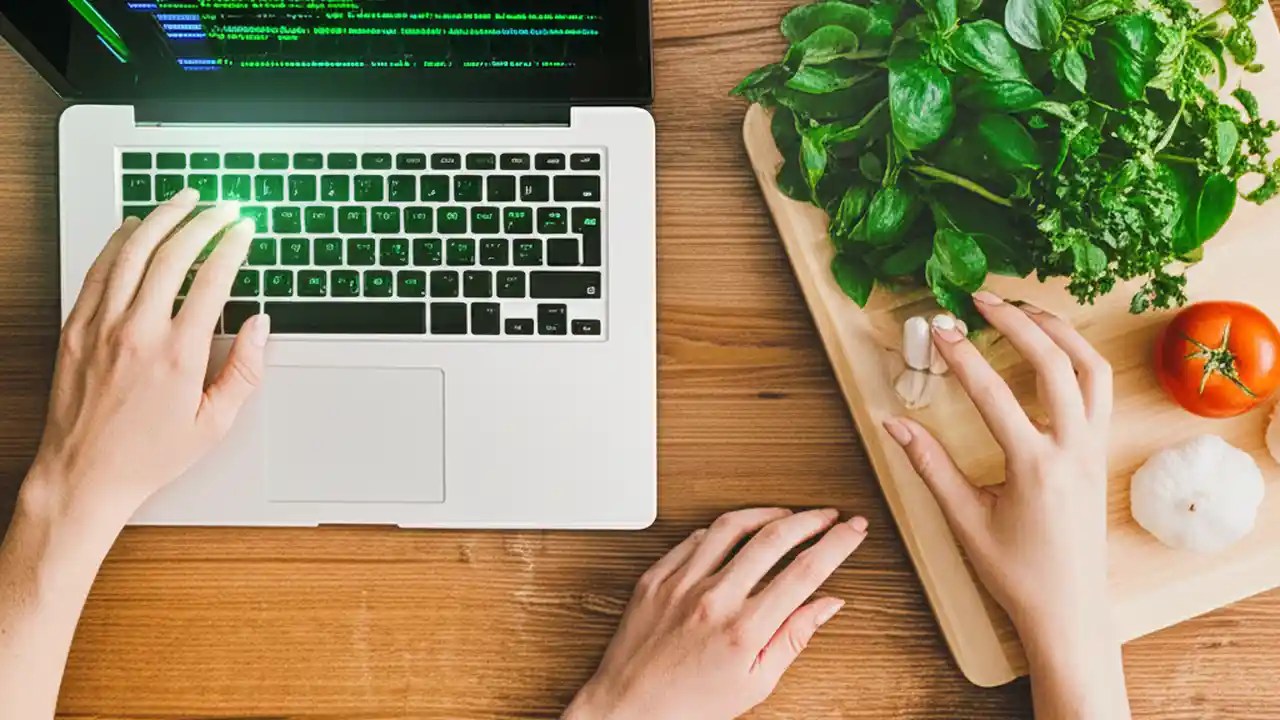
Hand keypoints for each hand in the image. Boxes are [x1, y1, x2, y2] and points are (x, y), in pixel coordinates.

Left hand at [26, 189, 268, 526]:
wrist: (84, 474)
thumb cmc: (148, 455)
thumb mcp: (214, 423)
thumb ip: (244, 371)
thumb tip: (260, 328)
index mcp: (178, 354)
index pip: (213, 278)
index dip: (232, 245)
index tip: (244, 230)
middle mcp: (138, 332)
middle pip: (174, 254)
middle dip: (204, 221)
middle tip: (222, 208)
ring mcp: (102, 325)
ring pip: (133, 251)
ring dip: (162, 218)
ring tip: (183, 200)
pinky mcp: (76, 327)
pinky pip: (99, 269)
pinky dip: (119, 240)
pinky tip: (135, 227)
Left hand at [565, 507, 867, 719]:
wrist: (628, 708)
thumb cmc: (690, 705)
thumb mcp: (756, 684)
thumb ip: (793, 638)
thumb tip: (827, 603)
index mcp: (744, 630)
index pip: (805, 572)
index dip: (837, 544)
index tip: (854, 529)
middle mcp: (713, 599)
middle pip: (774, 538)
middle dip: (811, 520)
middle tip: (830, 515)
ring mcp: (681, 583)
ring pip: (731, 526)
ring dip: (766, 514)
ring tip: (787, 515)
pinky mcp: (656, 576)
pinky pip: (694, 538)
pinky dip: (721, 529)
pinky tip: (735, 532)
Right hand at [884, 291, 1128, 718]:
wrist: (1068, 607)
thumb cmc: (1015, 571)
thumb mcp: (963, 519)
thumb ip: (930, 465)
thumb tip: (894, 423)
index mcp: (1033, 467)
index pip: (993, 393)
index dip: (962, 355)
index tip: (940, 327)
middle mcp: (1071, 449)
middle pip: (1053, 363)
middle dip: (1016, 322)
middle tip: (980, 300)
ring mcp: (1092, 447)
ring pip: (1089, 368)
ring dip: (1057, 331)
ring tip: (1021, 309)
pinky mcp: (1099, 450)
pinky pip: (1099, 389)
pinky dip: (1077, 356)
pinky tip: (1051, 347)